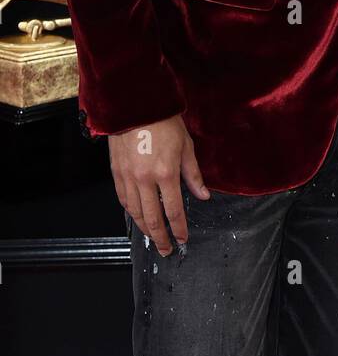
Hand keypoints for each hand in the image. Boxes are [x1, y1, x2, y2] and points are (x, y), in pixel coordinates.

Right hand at [109, 113, 209, 255]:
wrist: (135, 106)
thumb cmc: (163, 122)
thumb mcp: (186, 147)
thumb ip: (194, 175)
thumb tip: (203, 196)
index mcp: (166, 174)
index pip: (174, 211)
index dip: (179, 229)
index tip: (183, 240)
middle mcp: (144, 180)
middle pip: (153, 218)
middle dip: (161, 237)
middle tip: (167, 249)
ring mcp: (128, 177)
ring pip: (136, 212)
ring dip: (145, 229)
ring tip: (153, 238)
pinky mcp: (116, 173)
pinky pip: (123, 199)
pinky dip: (131, 212)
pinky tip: (137, 217)